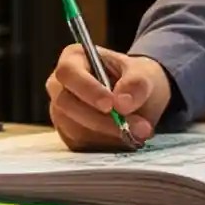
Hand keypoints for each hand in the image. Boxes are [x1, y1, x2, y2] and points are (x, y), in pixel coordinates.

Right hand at [46, 45, 172, 151]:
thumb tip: (122, 103)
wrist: (139, 99)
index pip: (68, 72)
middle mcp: (60, 86)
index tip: (110, 104)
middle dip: (101, 119)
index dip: (87, 89)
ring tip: (140, 132)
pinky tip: (126, 139)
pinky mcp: (69, 135)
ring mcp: (61, 112)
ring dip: (108, 134)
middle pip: (67, 104)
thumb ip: (136, 83)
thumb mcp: (144, 74)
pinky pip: (80, 144)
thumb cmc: (136, 79)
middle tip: (137, 126)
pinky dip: (105, 145)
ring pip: (74, 128)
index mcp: (74, 59)